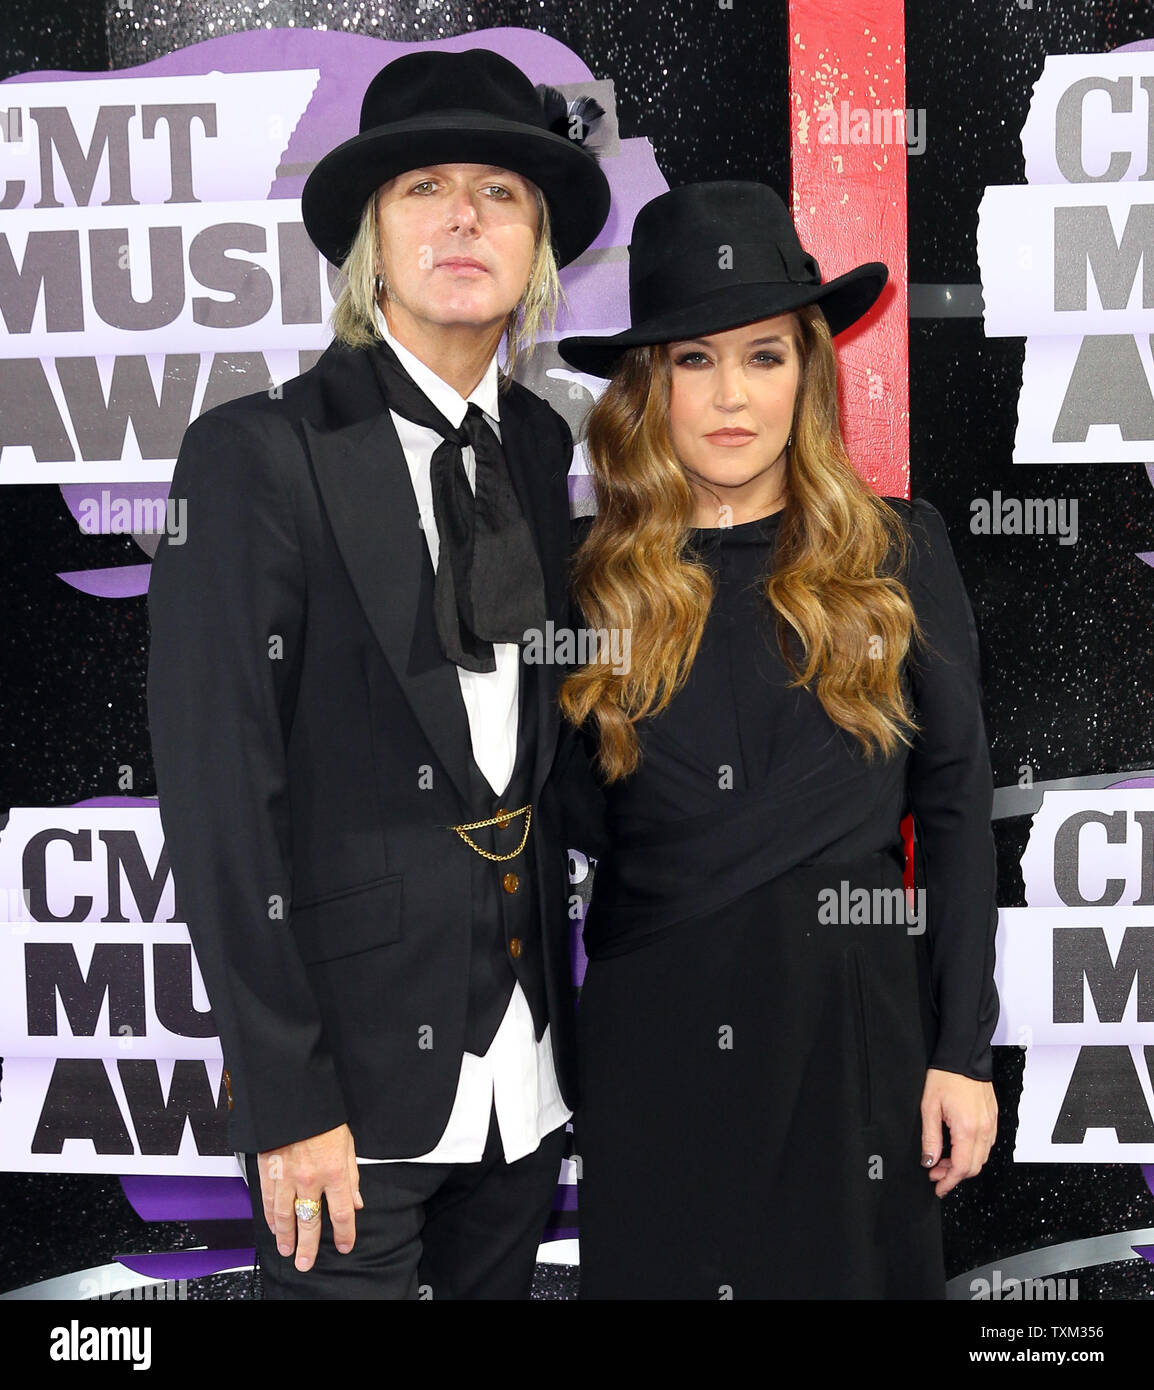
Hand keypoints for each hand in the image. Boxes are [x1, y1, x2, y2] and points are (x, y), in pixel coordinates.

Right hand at [257, 1123, 362, 1271]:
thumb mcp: (348, 1145)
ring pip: (285, 1216)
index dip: (344, 1234)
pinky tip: (274, 1228)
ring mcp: (287, 1177)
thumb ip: (352, 1176)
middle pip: (310, 1222)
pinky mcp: (268, 1171)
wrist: (295, 1098)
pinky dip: (270, 1218)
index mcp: (334, 1172)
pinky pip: (268, 1202)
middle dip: (309, 1247)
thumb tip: (357, 1202)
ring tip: (287, 1251)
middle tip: (305, 1263)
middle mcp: (310, 1179)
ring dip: (286, 1237)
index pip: (342, 1213)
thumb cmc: (325, 1119)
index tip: (344, 1246)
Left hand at [919, 1068, 996, 1197]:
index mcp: (967, 1129)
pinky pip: (986, 1145)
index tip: (938, 1187)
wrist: (964, 1057)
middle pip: (974, 1167)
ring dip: (963, 1165)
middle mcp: (984, 1130)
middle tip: (935, 1172)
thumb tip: (929, 1160)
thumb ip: (930, 1138)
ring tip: (943, 1160)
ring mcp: (991, 1125)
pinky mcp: (993, 1119)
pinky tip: (957, 1148)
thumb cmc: (946, 1077)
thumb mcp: (929, 1107)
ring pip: (981, 1158)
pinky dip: (972, 1153)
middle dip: (954, 1175)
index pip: (962, 1168)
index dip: (949, 1182)